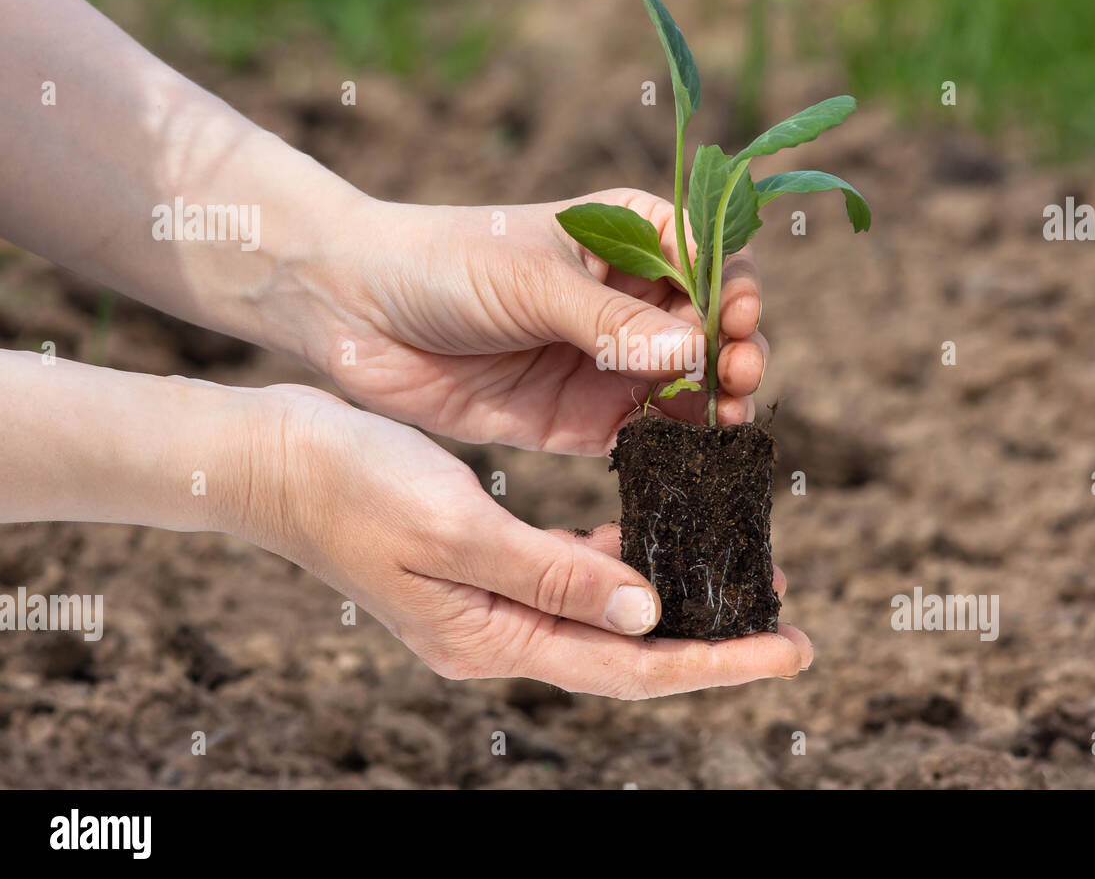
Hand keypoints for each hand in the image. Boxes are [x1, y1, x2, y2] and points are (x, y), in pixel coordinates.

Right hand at [259, 385, 812, 697]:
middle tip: (786, 613)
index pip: (628, 667)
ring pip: (606, 609)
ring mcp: (490, 598)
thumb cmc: (353, 487)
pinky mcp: (485, 561)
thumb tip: (649, 611)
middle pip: (628, 649)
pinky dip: (622, 555)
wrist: (273, 459)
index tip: (790, 648)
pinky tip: (656, 526)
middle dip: (710, 634)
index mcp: (491, 638)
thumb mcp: (459, 528)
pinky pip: (574, 570)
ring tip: (737, 571)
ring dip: (672, 594)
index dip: (715, 661)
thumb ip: (554, 575)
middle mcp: (497, 630)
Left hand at [316, 189, 767, 453]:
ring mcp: (609, 363)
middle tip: (740, 376)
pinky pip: (645, 436)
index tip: (736, 318)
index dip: (735, 289)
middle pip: (711, 330)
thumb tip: (695, 351)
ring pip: (688, 388)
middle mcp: (628, 302)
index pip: (709, 259)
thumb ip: (610, 321)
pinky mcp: (583, 417)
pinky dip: (674, 448)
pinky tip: (691, 457)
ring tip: (729, 421)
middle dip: (737, 352)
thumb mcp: (530, 282)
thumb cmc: (443, 265)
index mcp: (627, 237)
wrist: (356, 315)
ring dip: (717, 405)